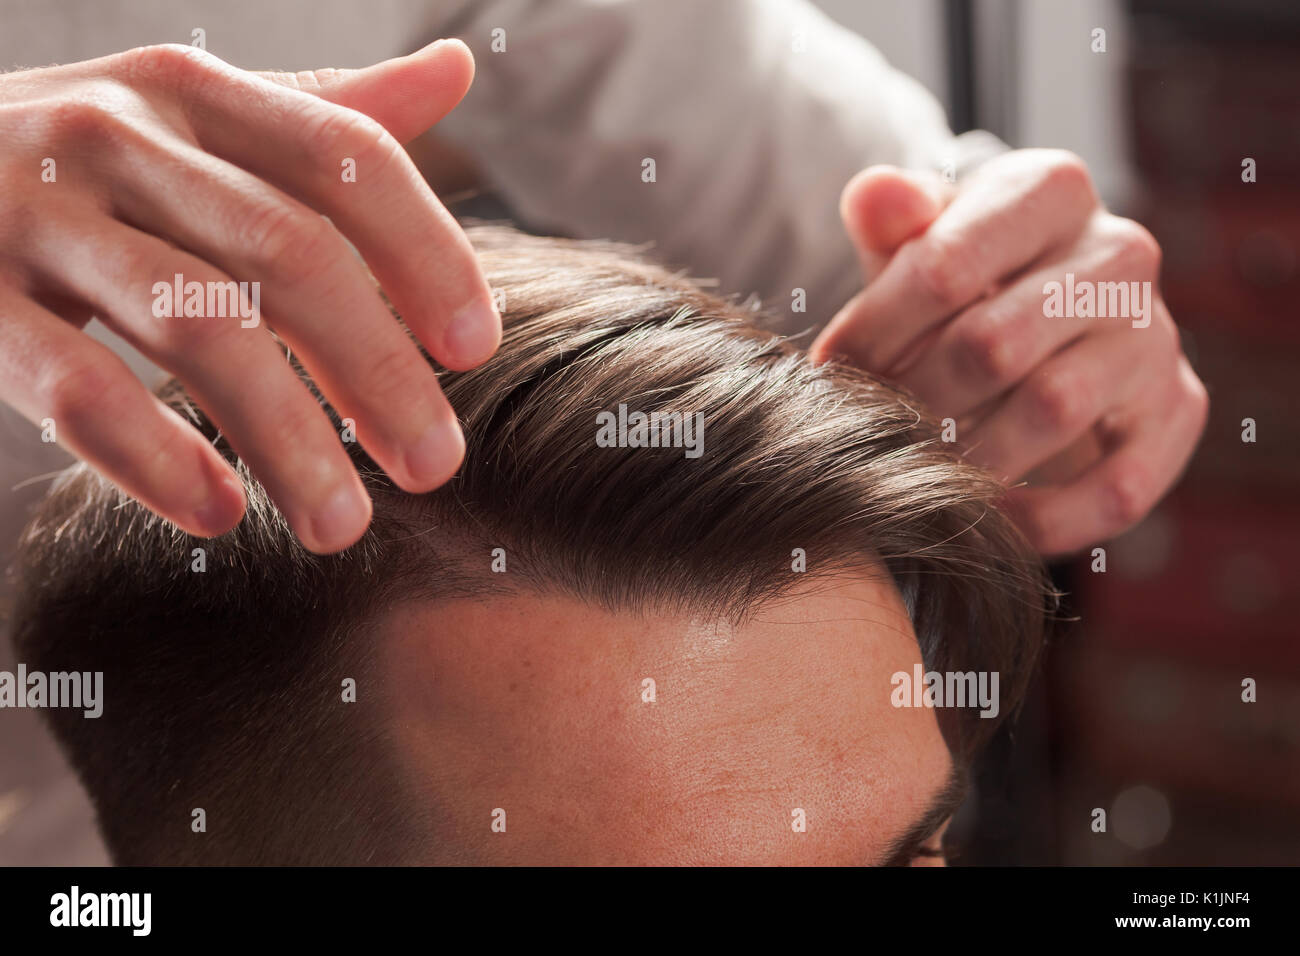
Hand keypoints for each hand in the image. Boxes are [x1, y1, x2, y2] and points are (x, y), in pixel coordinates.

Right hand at [0, 40, 499, 552]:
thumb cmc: (78, 165)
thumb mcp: (196, 118)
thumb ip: (321, 112)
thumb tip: (455, 66)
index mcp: (195, 92)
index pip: (348, 160)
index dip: (427, 254)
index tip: (476, 349)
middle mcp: (118, 135)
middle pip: (289, 253)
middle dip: (376, 370)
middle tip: (435, 466)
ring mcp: (34, 212)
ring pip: (197, 327)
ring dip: (287, 438)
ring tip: (341, 525)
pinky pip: (77, 386)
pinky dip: (154, 457)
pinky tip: (217, 513)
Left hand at [811, 150, 1207, 555]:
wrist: (1045, 317)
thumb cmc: (964, 276)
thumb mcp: (920, 236)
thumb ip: (890, 216)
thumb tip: (876, 196)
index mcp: (1051, 189)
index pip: (944, 266)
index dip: (872, 333)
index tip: (829, 372)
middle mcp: (1121, 253)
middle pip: (993, 344)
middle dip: (913, 401)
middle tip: (868, 433)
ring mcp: (1156, 335)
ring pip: (1052, 411)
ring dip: (969, 457)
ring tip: (917, 471)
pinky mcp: (1177, 411)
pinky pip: (1115, 486)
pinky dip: (1043, 519)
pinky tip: (985, 516)